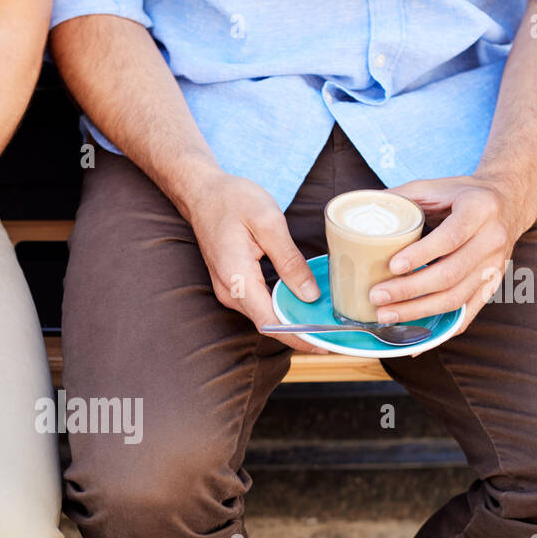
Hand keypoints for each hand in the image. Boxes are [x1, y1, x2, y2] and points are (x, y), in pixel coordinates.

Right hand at [185, 172, 328, 352]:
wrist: (202, 193)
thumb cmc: (232, 201)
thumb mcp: (268, 223)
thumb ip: (289, 261)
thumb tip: (309, 295)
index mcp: (237, 278)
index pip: (270, 322)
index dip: (298, 336)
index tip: (324, 344)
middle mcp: (229, 291)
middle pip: (268, 324)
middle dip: (300, 332)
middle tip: (334, 333)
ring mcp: (229, 290)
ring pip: (264, 316)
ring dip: (292, 321)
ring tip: (323, 321)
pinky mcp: (233, 285)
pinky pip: (260, 305)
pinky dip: (281, 308)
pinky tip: (303, 304)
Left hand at [370, 176, 533, 331]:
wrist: (509, 201)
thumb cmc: (463, 194)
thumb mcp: (435, 186)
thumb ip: (400, 197)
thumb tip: (360, 210)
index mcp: (479, 209)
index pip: (451, 237)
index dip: (422, 254)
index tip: (392, 265)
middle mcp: (493, 238)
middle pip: (451, 273)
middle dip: (410, 289)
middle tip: (377, 296)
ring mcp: (495, 265)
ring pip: (457, 297)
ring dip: (419, 311)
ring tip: (386, 315)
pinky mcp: (493, 285)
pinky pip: (467, 313)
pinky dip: (442, 331)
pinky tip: (416, 340)